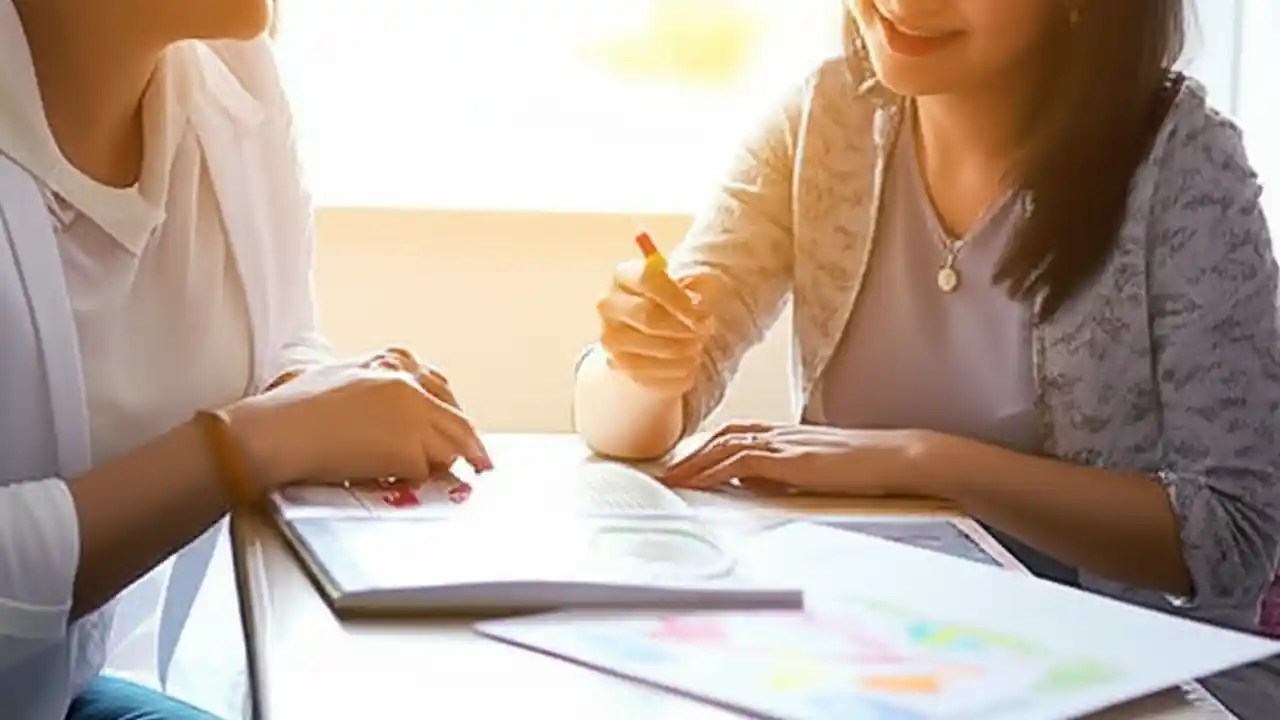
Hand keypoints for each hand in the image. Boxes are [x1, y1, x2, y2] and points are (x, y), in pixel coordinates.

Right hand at [226, 360, 491, 489]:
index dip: (450, 412)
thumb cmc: (292, 408)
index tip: (458, 428)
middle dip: (466, 442)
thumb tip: (378, 404)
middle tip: (476, 462)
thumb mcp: (338, 375)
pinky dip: (422, 481)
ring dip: (450, 464)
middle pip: (456, 417)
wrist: (278, 431)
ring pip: (452, 445)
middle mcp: (411, 383)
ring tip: (454, 481)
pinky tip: (409, 484)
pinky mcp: (410, 448)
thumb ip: (371, 383)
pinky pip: (429, 471)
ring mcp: (414, 415)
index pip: (439, 387)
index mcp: (394, 361)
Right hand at [595, 259, 715, 395]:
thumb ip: (699, 287)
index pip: (647, 280)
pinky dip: (678, 371)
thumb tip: (700, 303)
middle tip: (704, 331)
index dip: (679, 298)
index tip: (703, 312)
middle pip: (648, 317)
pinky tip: (689, 363)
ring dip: (685, 350)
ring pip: (653, 348)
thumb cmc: (678, 300)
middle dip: (683, 327)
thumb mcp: (693, 283)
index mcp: (625, 275)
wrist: (661, 328)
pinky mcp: (618, 366)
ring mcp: (611, 337)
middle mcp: (610, 305)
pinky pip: (652, 375)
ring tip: (698, 346)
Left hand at [660, 421, 938, 495]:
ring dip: (693, 463)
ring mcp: (785, 443)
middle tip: (664, 472)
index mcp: (788, 434)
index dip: (707, 446)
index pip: (737, 432)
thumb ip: (790, 472)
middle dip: (690, 453)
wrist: (897, 458)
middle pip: (723, 435)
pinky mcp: (790, 459)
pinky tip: (698, 483)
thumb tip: (760, 484)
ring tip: (670, 480)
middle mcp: (781, 433)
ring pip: (725, 445)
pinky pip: (741, 461)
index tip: (684, 462)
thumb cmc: (867, 468)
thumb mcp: (819, 470)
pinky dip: (714, 470)